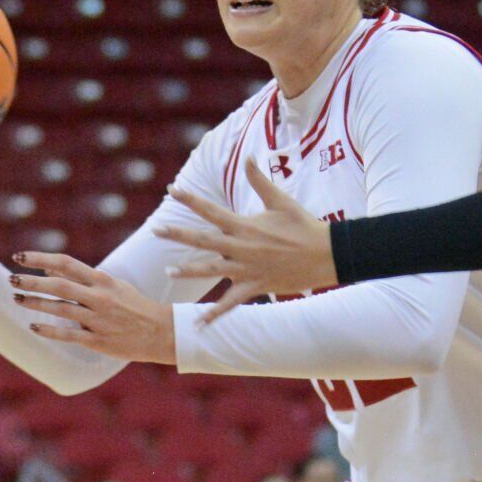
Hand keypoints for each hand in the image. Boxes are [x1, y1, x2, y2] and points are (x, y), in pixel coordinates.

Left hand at [8, 252, 176, 363]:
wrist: (163, 333)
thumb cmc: (136, 307)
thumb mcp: (114, 287)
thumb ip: (84, 280)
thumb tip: (51, 270)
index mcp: (103, 281)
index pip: (66, 263)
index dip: (40, 259)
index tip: (20, 256)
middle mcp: (100, 298)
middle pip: (58, 285)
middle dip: (31, 282)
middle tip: (12, 279)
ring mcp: (98, 320)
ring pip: (59, 309)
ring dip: (35, 303)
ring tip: (17, 299)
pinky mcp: (98, 341)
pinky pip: (68, 335)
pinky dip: (49, 330)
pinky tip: (34, 326)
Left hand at [157, 158, 337, 323]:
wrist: (325, 254)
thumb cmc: (304, 225)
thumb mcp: (281, 200)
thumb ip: (259, 180)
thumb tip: (248, 156)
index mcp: (245, 225)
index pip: (210, 210)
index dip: (190, 199)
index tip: (171, 189)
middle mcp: (241, 247)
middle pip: (202, 240)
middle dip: (177, 234)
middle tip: (155, 229)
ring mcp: (246, 269)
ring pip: (210, 270)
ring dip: (188, 271)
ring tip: (168, 271)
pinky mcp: (255, 286)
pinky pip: (231, 303)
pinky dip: (215, 315)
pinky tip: (199, 325)